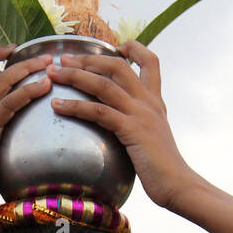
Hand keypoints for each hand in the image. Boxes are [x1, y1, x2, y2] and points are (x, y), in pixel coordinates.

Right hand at [0, 45, 52, 221]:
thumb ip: (3, 145)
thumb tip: (26, 148)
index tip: (13, 55)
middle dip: (13, 57)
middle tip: (41, 55)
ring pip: (0, 81)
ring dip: (26, 68)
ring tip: (48, 62)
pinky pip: (8, 104)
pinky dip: (27, 92)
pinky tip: (44, 87)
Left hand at [47, 41, 195, 209]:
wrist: (178, 184)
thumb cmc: (163, 169)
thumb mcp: (153, 139)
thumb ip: (140, 126)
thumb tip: (122, 129)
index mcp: (155, 102)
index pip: (150, 61)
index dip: (133, 48)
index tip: (115, 47)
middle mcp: (148, 101)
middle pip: (117, 66)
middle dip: (88, 59)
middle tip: (64, 59)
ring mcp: (140, 114)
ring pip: (103, 84)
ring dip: (74, 76)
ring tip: (54, 73)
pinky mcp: (132, 130)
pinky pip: (98, 112)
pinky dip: (75, 106)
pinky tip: (57, 106)